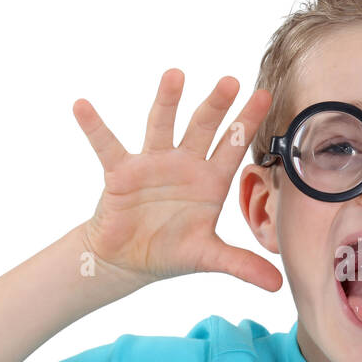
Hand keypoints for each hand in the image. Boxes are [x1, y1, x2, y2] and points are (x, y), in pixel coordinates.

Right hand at [75, 69, 282, 290]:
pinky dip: (94, 126)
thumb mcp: (208, 257)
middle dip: (216, 105)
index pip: (233, 147)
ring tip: (175, 75)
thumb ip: (242, 265)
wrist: (127, 261)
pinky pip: (107, 145)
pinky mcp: (120, 172)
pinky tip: (82, 106)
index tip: (265, 96)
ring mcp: (152, 164)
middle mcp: (184, 164)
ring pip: (161, 126)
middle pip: (202, 128)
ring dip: (167, 101)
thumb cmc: (171, 252)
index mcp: (210, 181)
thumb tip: (278, 286)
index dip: (247, 122)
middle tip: (231, 81)